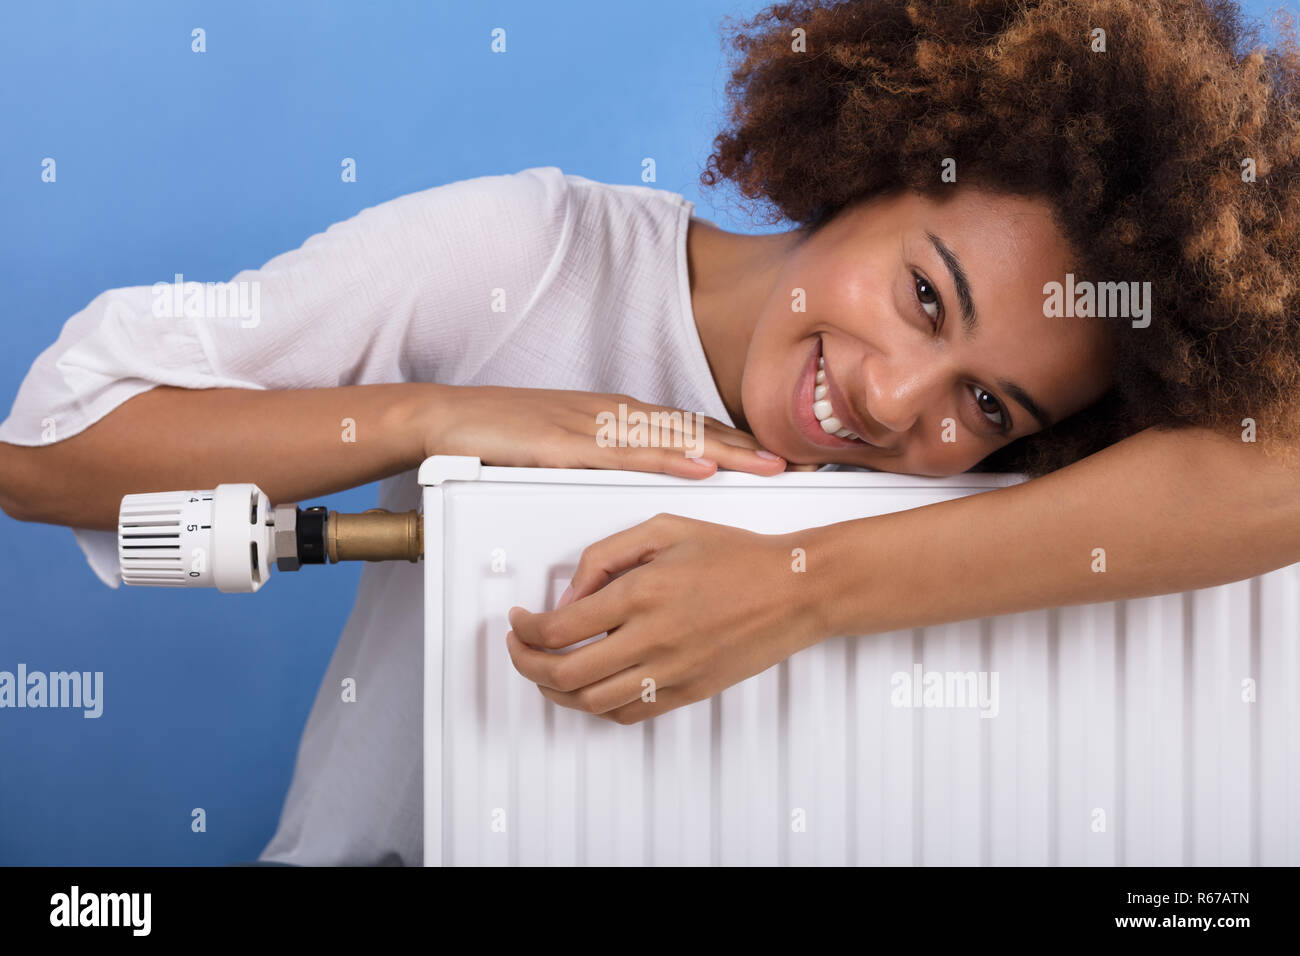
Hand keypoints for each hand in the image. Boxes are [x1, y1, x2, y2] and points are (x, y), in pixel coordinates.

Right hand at [422, 384, 792, 477]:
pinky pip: (629, 453)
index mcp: (619, 417)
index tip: (777, 460)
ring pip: (674, 438)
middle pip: (696, 430)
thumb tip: (643, 480)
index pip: (691, 430)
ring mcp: (594, 425)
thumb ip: (609, 460)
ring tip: (769, 466)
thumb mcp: (569, 448)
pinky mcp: (569, 442)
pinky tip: (701, 465)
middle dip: (749, 447)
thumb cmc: (504, 436)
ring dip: (727, 451)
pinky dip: (670, 459)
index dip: (738, 445)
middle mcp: (616, 415)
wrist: (448, 418)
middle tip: (796, 463)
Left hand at [505, 513, 828, 722]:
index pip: (559, 628)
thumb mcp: (664, 529)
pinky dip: (596, 707)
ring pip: (589, 702)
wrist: (794, 589)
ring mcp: (670, 672)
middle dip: (526, 664)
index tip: (519, 620)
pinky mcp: (688, 692)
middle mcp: (652, 638)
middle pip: (564, 673)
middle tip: (519, 648)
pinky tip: (590, 687)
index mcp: (642, 593)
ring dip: (554, 690)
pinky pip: (627, 714)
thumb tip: (571, 593)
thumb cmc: (737, 555)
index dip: (525, 629)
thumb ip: (606, 555)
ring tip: (545, 670)